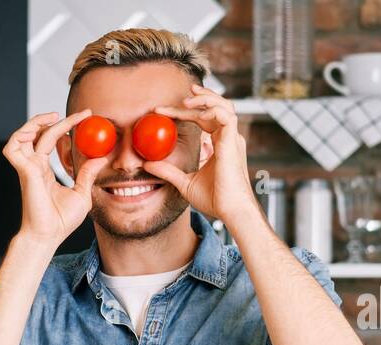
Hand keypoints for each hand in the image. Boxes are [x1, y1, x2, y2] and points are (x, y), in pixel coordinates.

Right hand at [3, 110, 109, 246]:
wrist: (48, 236)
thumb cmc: (61, 221)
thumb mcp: (81, 194)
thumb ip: (87, 174)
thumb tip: (101, 158)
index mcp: (44, 170)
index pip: (51, 140)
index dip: (66, 126)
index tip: (85, 116)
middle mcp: (33, 166)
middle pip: (37, 133)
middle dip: (52, 118)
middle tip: (78, 114)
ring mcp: (27, 168)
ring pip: (22, 135)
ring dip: (34, 122)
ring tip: (53, 117)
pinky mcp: (25, 172)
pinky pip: (12, 148)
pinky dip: (20, 136)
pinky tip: (36, 133)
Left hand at [145, 85, 261, 230]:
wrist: (230, 210)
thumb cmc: (215, 199)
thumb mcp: (184, 182)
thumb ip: (168, 171)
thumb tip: (148, 164)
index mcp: (220, 144)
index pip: (204, 119)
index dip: (184, 113)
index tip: (161, 112)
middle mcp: (228, 138)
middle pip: (215, 107)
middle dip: (198, 98)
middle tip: (179, 98)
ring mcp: (232, 139)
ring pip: (224, 105)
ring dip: (205, 99)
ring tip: (185, 101)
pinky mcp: (233, 142)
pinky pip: (226, 116)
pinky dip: (212, 109)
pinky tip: (196, 113)